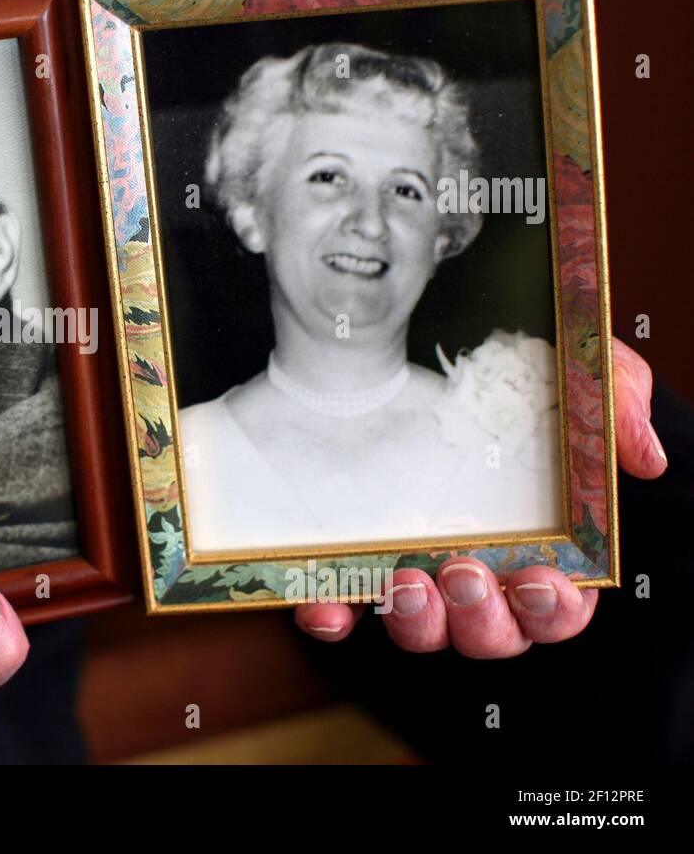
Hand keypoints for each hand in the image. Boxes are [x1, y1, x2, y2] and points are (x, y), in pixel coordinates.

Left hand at [295, 337, 667, 656]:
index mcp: (542, 551)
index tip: (537, 579)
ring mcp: (414, 570)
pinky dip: (332, 618)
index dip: (552, 609)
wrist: (421, 335)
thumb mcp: (578, 371)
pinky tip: (325, 610)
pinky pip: (341, 607)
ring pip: (421, 631)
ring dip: (417, 621)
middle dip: (483, 618)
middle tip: (465, 572)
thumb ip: (617, 404)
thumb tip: (644, 459)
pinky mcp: (353, 556)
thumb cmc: (519, 373)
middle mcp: (479, 575)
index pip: (558, 610)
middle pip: (491, 634)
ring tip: (406, 578)